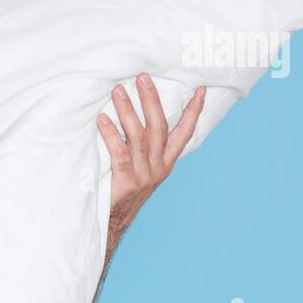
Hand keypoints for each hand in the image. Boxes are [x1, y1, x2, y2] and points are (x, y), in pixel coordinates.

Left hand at [97, 74, 205, 243]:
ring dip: (128, 111)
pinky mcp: (127, 183)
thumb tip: (133, 115)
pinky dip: (111, 134)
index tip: (200, 89)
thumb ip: (142, 147)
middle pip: (160, 127)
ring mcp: (144, 175)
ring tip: (118, 91)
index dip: (193, 111)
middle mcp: (159, 167)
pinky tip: (102, 119)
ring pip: (139, 137)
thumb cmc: (122, 191)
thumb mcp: (140, 168)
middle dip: (152, 100)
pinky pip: (120, 153)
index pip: (185, 133)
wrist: (114, 225)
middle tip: (142, 77)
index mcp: (166, 162)